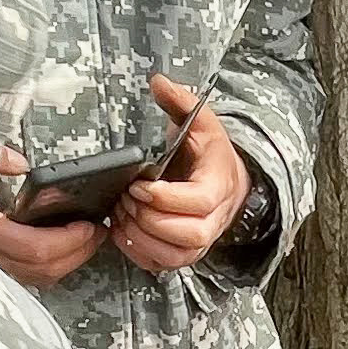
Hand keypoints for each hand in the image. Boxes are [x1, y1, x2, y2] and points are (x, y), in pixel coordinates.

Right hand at [0, 151, 103, 285]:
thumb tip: (20, 164)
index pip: (33, 246)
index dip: (67, 241)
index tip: (87, 226)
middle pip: (41, 267)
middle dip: (76, 253)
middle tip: (97, 233)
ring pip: (33, 276)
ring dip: (64, 262)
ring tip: (84, 241)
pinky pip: (21, 274)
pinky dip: (45, 265)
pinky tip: (58, 249)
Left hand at [112, 77, 252, 272]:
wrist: (225, 182)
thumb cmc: (208, 155)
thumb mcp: (201, 122)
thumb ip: (181, 102)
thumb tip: (159, 82)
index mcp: (219, 187)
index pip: (199, 203)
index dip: (166, 197)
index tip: (139, 184)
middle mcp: (214, 220)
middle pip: (189, 235)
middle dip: (151, 220)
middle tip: (126, 199)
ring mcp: (200, 241)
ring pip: (176, 256)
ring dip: (143, 239)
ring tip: (122, 215)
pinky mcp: (184, 253)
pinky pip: (163, 266)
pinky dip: (140, 254)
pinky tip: (124, 232)